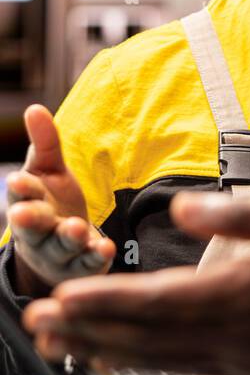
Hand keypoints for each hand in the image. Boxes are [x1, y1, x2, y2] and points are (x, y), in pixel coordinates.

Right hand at [7, 105, 114, 288]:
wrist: (60, 248)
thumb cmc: (50, 201)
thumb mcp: (47, 171)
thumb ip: (44, 144)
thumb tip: (34, 107)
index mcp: (27, 204)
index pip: (22, 195)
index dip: (21, 189)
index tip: (18, 179)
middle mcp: (38, 232)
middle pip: (33, 226)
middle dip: (29, 219)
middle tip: (24, 214)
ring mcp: (58, 252)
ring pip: (61, 247)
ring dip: (67, 238)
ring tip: (76, 229)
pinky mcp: (80, 267)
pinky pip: (86, 264)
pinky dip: (94, 258)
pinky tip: (106, 248)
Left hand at [22, 193, 249, 374]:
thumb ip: (242, 215)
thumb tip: (185, 207)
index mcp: (242, 294)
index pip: (156, 301)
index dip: (102, 303)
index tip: (59, 298)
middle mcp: (231, 335)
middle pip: (141, 338)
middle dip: (85, 332)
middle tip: (34, 327)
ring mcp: (237, 359)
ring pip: (154, 360)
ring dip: (103, 353)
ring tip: (60, 346)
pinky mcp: (245, 370)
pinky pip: (179, 371)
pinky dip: (139, 368)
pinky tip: (119, 363)